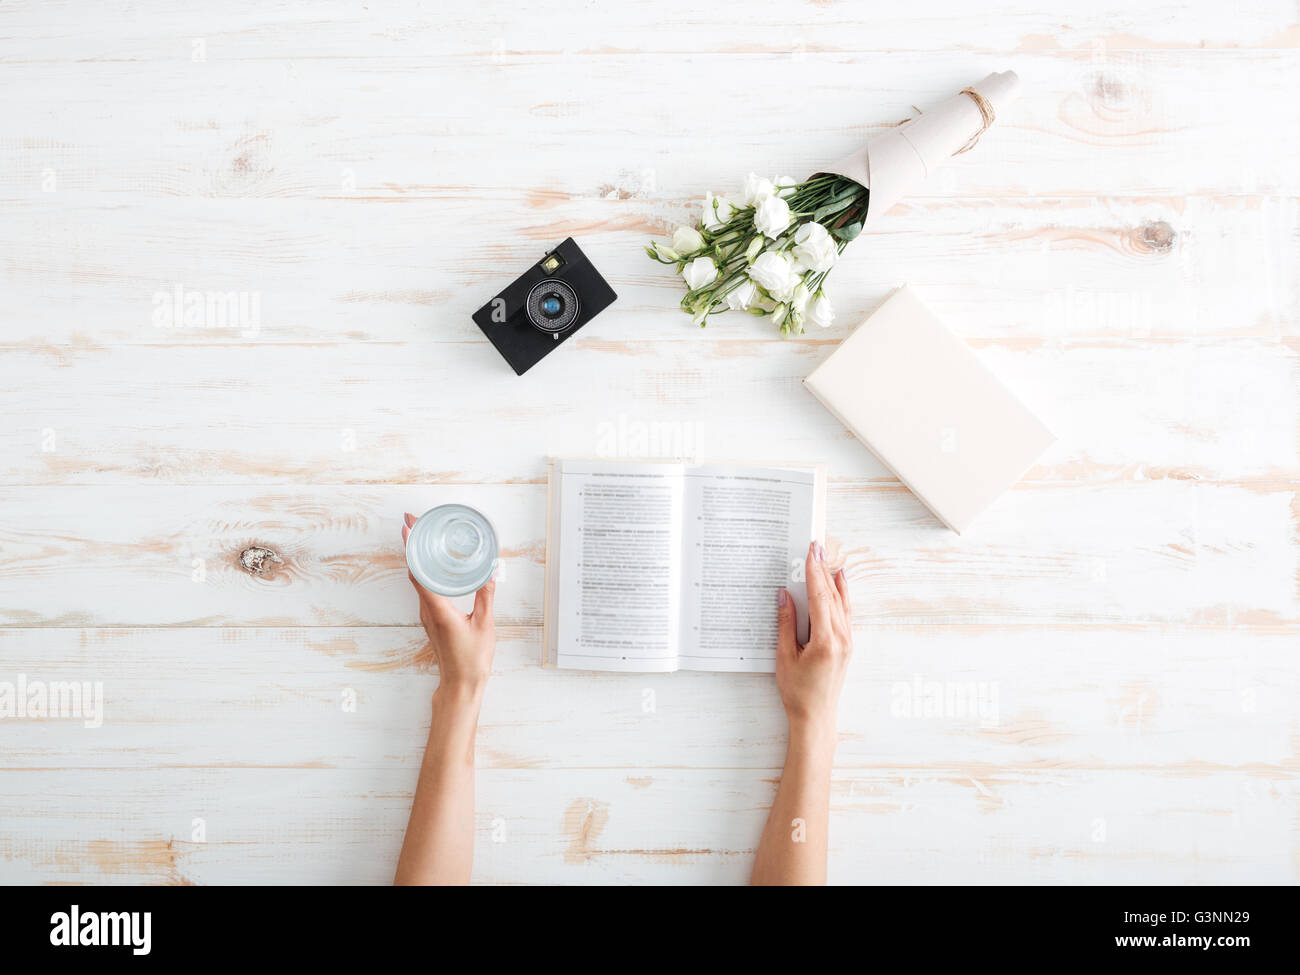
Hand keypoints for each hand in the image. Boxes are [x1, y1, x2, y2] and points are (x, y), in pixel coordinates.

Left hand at [403, 512, 496, 693]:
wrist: (460, 685)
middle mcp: (428, 610)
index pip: (419, 571)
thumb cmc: (471, 660)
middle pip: (415, 570)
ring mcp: (428, 615)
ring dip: (419, 557)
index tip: (408, 526)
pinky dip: (426, 572)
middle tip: (414, 521)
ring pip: (418, 579)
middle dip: (413, 544)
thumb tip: (489, 572)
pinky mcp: (432, 620)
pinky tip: (435, 566)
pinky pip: (425, 589)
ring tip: (423, 537)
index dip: (412, 547)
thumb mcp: (485, 624)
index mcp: (438, 609)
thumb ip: (485, 596)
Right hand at [775, 541, 852, 740]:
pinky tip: (839, 583)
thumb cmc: (797, 691)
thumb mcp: (785, 657)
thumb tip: (784, 596)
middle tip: (816, 546)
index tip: (810, 553)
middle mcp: (841, 638)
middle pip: (833, 595)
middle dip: (823, 569)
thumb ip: (785, 624)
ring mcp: (847, 641)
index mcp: (825, 641)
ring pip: (842, 602)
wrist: (816, 716)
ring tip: (827, 557)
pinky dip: (842, 595)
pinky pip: (845, 613)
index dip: (814, 573)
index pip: (820, 598)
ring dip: (834, 579)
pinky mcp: (847, 645)